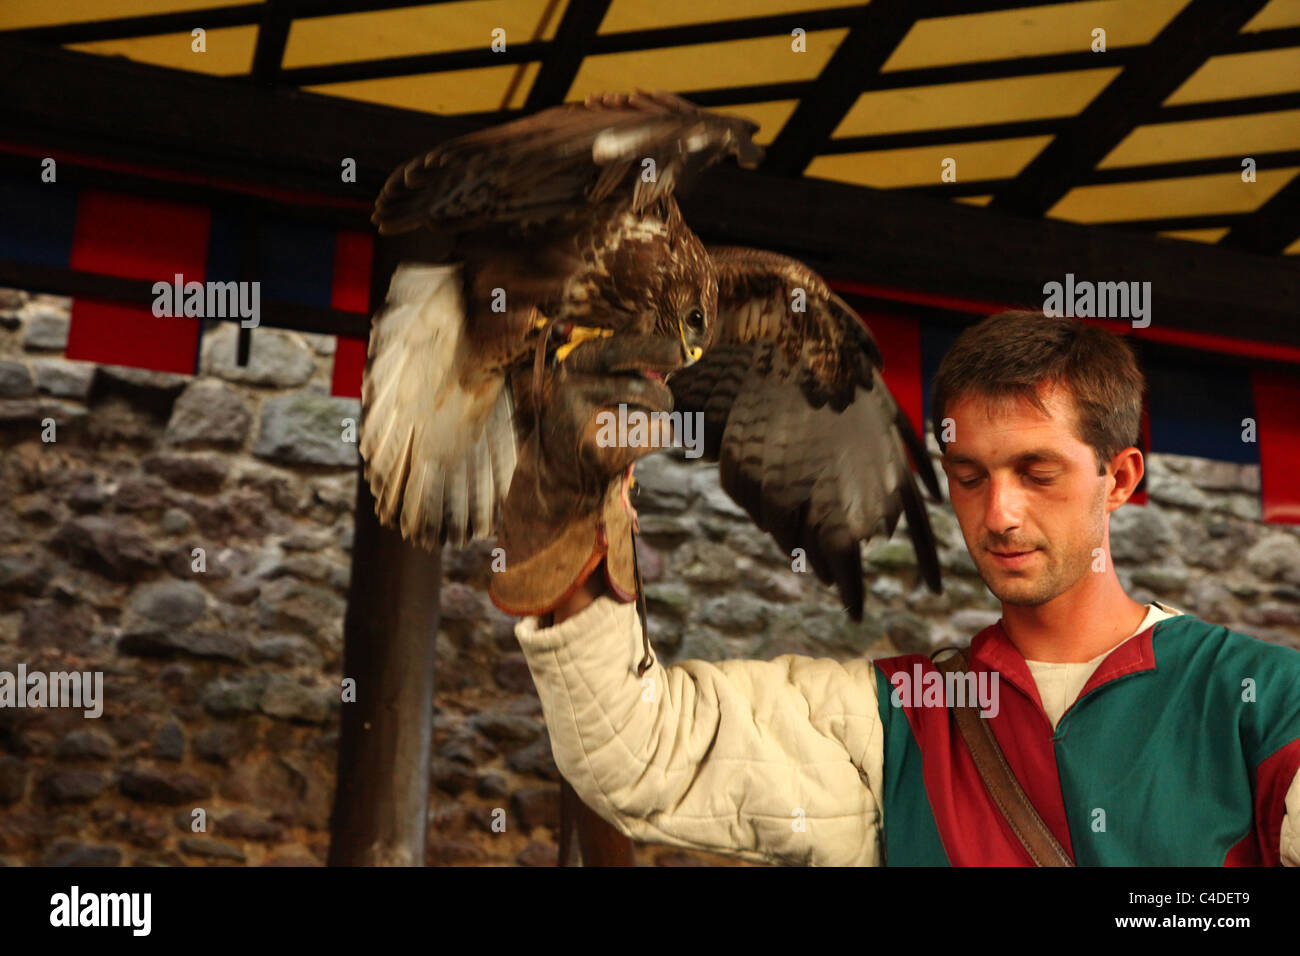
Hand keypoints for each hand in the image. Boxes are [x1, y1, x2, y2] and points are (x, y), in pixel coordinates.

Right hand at [489, 333, 681, 618]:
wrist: (559, 474)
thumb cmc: (586, 418)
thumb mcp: (593, 379)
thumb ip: (622, 355)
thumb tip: (656, 328)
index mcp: (570, 367)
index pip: (615, 352)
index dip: (653, 349)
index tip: (682, 352)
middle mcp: (570, 391)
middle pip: (641, 387)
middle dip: (662, 396)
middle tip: (664, 402)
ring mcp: (583, 424)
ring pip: (651, 413)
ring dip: (657, 419)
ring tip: (632, 427)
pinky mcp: (602, 453)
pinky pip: (655, 436)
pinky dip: (657, 438)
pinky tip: (632, 445)